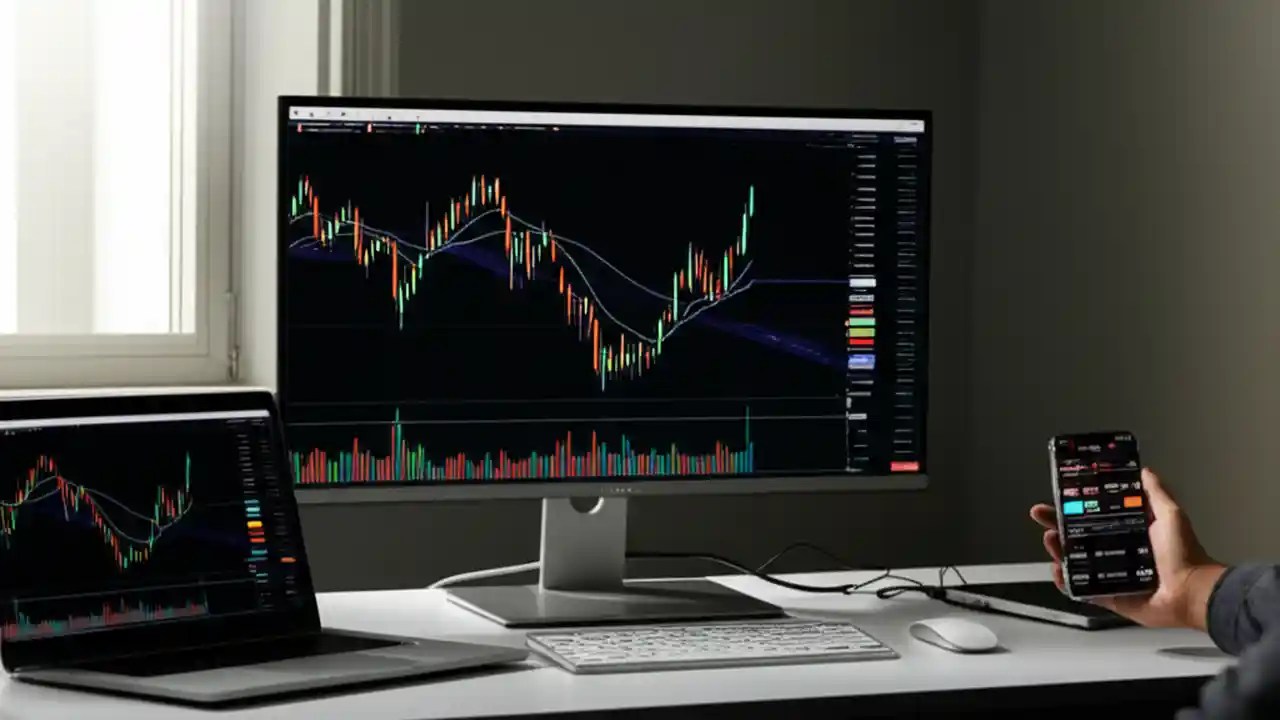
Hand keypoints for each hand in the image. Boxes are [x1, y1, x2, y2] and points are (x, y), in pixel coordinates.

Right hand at [1029, 468, 1225, 630]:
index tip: (1059, 497)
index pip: (1094, 517)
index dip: (1074, 507)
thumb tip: (1145, 470)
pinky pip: (1081, 590)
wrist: (1191, 593)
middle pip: (1077, 537)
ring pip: (1074, 561)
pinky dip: (1065, 583)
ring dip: (1058, 550)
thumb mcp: (1171, 515)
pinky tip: (1057, 571)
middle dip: (1056, 525)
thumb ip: (1156, 493)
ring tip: (1051, 540)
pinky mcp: (1108, 597)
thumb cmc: (1184, 555)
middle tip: (1041, 515)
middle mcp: (1117, 553)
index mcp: (1129, 533)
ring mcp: (1110, 576)